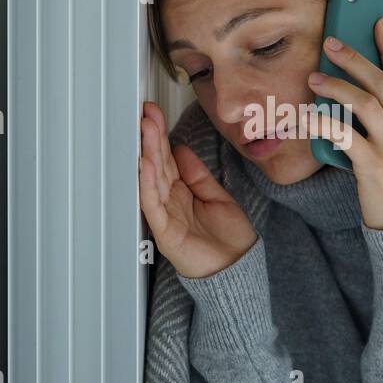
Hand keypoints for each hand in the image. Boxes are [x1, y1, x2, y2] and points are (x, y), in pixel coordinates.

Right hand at [138, 100, 257, 277]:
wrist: (238, 270)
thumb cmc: (228, 240)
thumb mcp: (216, 197)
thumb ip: (198, 175)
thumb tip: (181, 150)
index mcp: (181, 193)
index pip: (166, 159)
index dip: (160, 135)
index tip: (154, 113)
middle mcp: (169, 202)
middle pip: (157, 164)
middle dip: (151, 138)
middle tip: (145, 113)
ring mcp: (165, 216)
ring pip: (151, 180)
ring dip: (147, 153)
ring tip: (144, 130)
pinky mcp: (165, 232)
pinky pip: (153, 204)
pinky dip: (148, 184)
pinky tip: (146, 165)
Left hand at [305, 19, 382, 229]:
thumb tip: (361, 90)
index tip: (377, 24)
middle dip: (355, 59)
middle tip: (330, 43)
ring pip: (366, 103)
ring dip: (337, 86)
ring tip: (314, 78)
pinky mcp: (375, 166)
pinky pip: (345, 135)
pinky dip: (323, 122)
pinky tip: (306, 115)